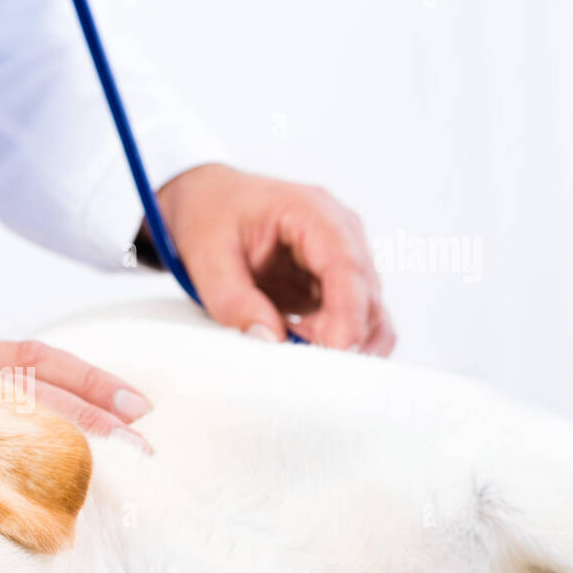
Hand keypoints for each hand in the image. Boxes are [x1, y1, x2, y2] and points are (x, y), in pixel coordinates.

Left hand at [153, 163, 394, 354]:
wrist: (204, 199)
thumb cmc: (209, 216)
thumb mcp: (207, 258)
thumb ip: (233, 300)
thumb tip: (268, 341)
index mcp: (312, 212)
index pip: (346, 266)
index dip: (348, 313)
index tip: (338, 351)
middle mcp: (340, 232)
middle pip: (366, 293)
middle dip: (348, 336)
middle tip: (315, 373)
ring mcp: (341, 257)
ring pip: (368, 310)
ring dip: (344, 342)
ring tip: (301, 360)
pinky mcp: (332, 282)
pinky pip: (349, 318)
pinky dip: (334, 341)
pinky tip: (300, 350)